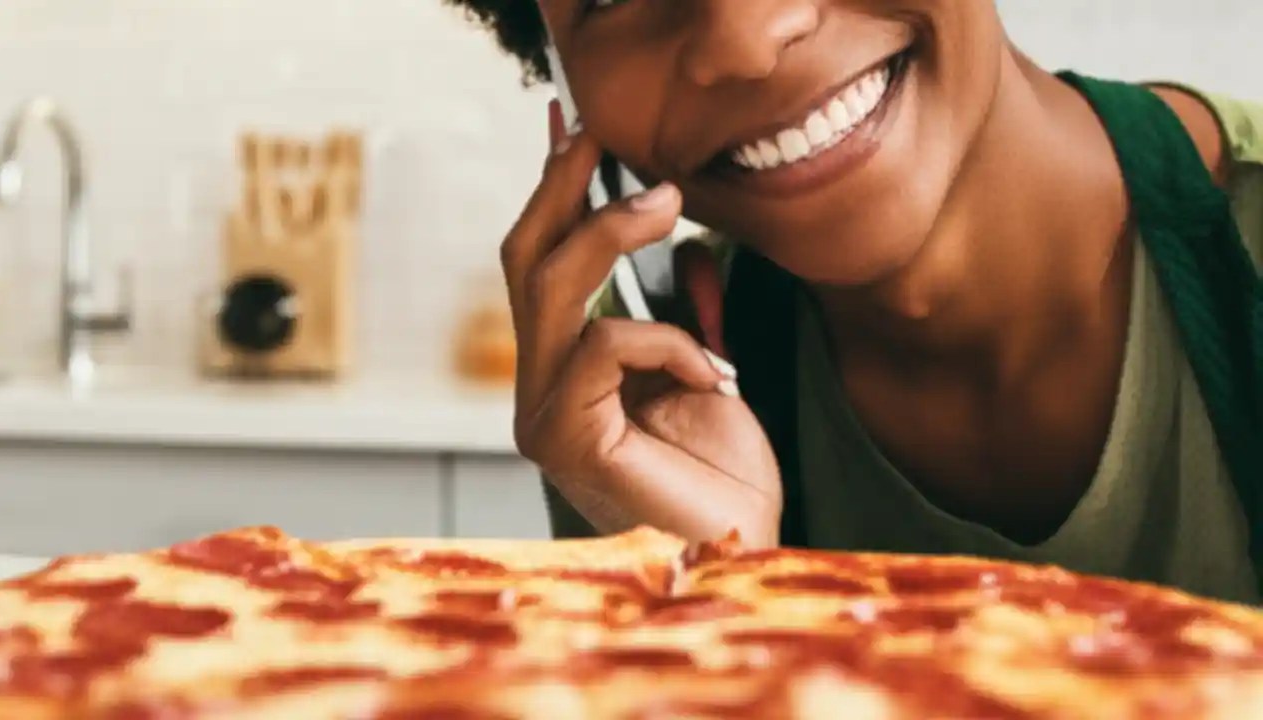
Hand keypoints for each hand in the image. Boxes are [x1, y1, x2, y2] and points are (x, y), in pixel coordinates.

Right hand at [500, 102, 781, 548]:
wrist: (740, 555)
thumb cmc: (722, 478)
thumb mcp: (707, 371)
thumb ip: (685, 313)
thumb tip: (685, 246)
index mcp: (566, 370)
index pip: (543, 264)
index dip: (553, 192)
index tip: (571, 127)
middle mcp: (538, 388)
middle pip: (524, 261)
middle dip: (562, 188)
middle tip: (601, 133)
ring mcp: (542, 414)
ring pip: (549, 287)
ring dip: (609, 231)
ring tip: (668, 200)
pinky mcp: (564, 438)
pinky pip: (604, 346)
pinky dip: (668, 342)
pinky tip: (716, 371)